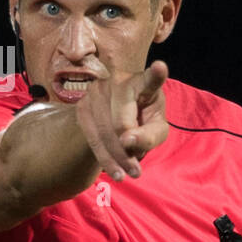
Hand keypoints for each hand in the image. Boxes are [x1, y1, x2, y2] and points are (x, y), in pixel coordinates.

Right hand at [74, 61, 168, 180]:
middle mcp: (118, 80)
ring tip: (130, 174)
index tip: (160, 67)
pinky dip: (105, 158)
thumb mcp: (157, 130)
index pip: (150, 80)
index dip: (156, 74)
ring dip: (117, 158)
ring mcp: (96, 90)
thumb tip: (126, 141)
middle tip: (138, 171)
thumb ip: (150, 136)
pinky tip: (115, 172)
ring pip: (104, 132)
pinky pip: (92, 137)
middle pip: (121, 123)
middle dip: (128, 150)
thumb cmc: (144, 121)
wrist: (116, 119)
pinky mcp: (81, 105)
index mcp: (143, 83)